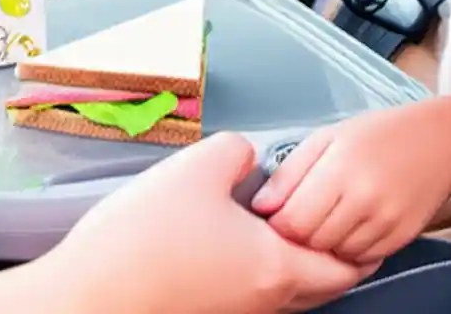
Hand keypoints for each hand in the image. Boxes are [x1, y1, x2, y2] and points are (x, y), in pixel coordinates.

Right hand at [42, 132, 377, 313]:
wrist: (84, 299)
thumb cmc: (141, 241)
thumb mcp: (196, 169)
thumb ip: (236, 152)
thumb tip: (247, 157)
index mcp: (277, 268)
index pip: (345, 266)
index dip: (361, 243)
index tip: (366, 223)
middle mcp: (264, 302)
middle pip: (320, 287)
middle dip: (333, 256)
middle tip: (335, 226)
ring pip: (286, 295)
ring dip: (295, 265)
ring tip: (286, 229)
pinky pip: (251, 297)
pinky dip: (260, 274)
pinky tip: (236, 244)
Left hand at [250, 104, 450, 264]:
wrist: (439, 142)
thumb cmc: (379, 135)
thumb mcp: (328, 138)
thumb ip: (290, 172)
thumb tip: (260, 206)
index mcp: (339, 170)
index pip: (291, 221)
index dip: (278, 221)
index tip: (280, 211)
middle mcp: (364, 200)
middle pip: (310, 241)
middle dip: (299, 233)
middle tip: (304, 213)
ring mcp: (385, 223)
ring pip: (334, 254)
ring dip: (324, 242)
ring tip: (331, 215)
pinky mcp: (400, 238)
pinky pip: (361, 258)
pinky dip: (349, 247)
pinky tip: (352, 223)